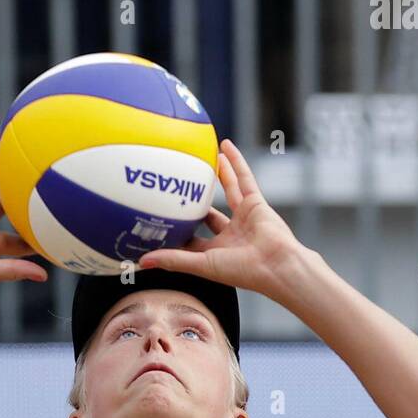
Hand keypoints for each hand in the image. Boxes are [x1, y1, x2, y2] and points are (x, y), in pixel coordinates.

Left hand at [137, 138, 302, 298]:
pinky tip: (225, 146)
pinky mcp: (256, 202)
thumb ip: (173, 260)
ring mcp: (244, 217)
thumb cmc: (242, 271)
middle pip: (209, 214)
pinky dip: (235, 162)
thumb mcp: (202, 265)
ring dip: (215, 174)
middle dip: (195, 201)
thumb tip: (140, 262)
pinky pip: (244, 178)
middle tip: (177, 185)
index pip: (193, 240)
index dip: (178, 231)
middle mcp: (230, 235)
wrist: (276, 265)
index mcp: (217, 252)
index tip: (159, 219)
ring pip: (226, 191)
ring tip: (202, 156)